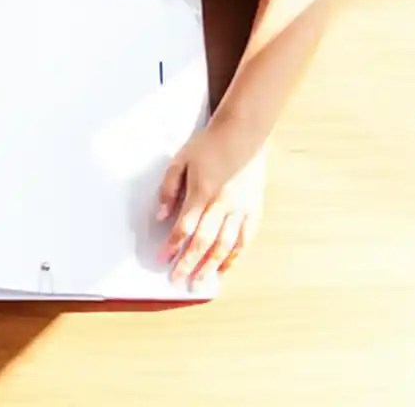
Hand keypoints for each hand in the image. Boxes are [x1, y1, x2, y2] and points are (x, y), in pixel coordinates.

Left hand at [157, 124, 265, 290]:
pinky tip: (225, 267)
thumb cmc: (209, 145)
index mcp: (202, 192)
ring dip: (211, 266)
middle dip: (188, 263)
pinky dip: (235, 256)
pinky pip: (245, 239)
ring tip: (200, 281)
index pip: (184, 227)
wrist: (243, 133)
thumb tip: (160, 216)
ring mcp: (241, 208)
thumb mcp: (179, 160)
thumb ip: (168, 188)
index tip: (161, 259)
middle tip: (177, 280)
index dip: (171, 246)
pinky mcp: (254, 209)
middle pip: (203, 242)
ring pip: (226, 245)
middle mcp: (223, 204)